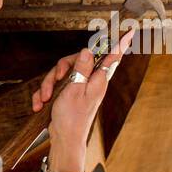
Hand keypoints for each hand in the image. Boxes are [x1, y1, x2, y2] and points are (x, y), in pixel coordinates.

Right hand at [31, 28, 134, 171]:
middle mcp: (90, 82)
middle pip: (75, 61)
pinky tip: (41, 104)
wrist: (64, 140)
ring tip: (46, 98)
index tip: (131, 32)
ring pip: (61, 73)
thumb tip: (87, 50)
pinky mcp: (68, 94)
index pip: (111, 57)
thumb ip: (81, 69)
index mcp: (97, 80)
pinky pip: (55, 86)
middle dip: (59, 70)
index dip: (120, 44)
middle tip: (55, 79)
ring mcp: (79, 88)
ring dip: (49, 85)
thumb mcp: (74, 90)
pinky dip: (46, 94)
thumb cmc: (72, 119)